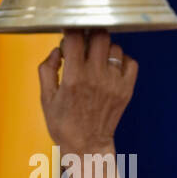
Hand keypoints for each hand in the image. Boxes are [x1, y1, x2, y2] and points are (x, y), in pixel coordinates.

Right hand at [38, 30, 137, 154]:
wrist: (87, 147)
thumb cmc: (63, 124)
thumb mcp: (46, 97)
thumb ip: (47, 69)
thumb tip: (57, 50)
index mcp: (74, 77)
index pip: (75, 38)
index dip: (70, 30)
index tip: (68, 32)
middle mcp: (96, 77)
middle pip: (99, 35)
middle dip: (89, 34)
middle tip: (84, 42)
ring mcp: (114, 83)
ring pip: (115, 47)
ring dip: (104, 48)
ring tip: (96, 58)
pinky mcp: (126, 89)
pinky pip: (130, 62)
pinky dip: (121, 60)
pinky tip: (110, 68)